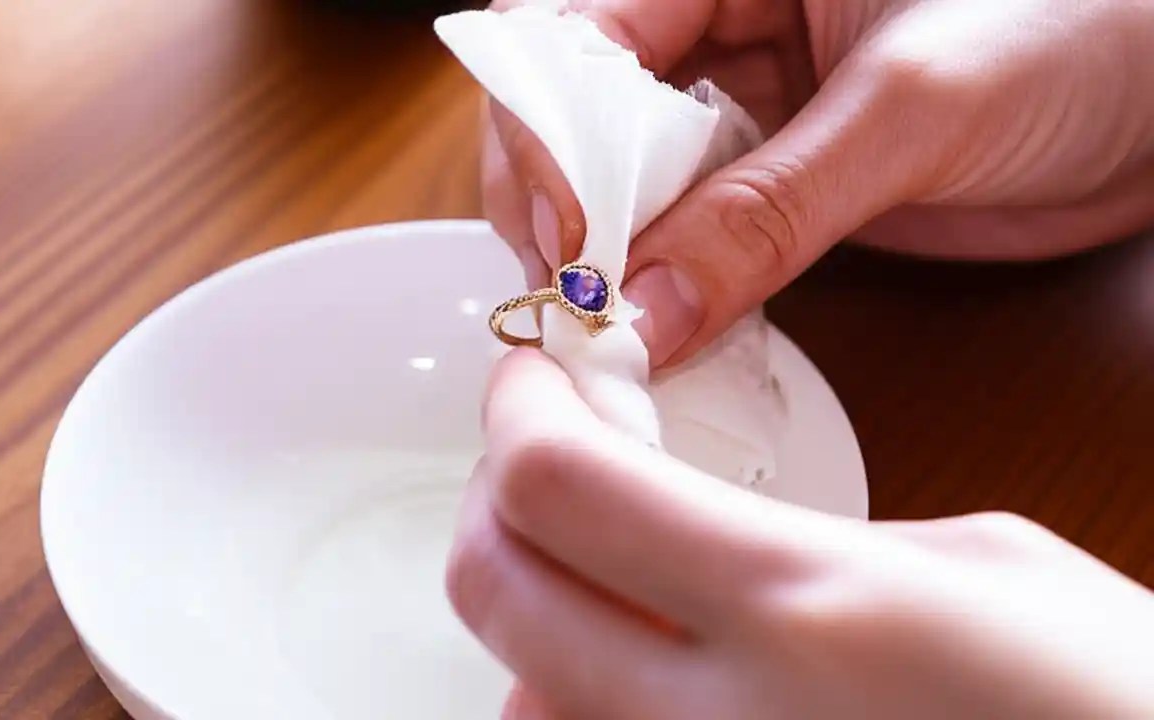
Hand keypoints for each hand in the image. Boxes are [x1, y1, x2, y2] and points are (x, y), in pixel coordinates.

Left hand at [447, 349, 1153, 719]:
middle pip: (494, 591)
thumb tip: (686, 536)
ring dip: (532, 624)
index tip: (536, 378)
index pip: (561, 485)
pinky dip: (579, 709)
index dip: (519, 409)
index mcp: (808, 607)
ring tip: (603, 579)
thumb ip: (802, 538)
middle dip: (494, 504)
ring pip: (518, 704)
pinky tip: (645, 676)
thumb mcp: (976, 569)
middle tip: (542, 460)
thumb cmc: (1111, 697)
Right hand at [484, 0, 1153, 367]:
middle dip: (563, 204)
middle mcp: (721, 22)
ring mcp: (746, 106)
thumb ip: (772, 209)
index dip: (549, 136)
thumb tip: (648, 308)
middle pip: (576, 110)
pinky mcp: (776, 178)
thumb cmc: (1087, 27)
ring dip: (616, 256)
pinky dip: (675, 284)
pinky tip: (678, 325)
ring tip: (623, 328)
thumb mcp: (915, 107)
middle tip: (583, 299)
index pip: (578, 32)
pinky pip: (692, 230)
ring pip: (625, 179)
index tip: (572, 243)